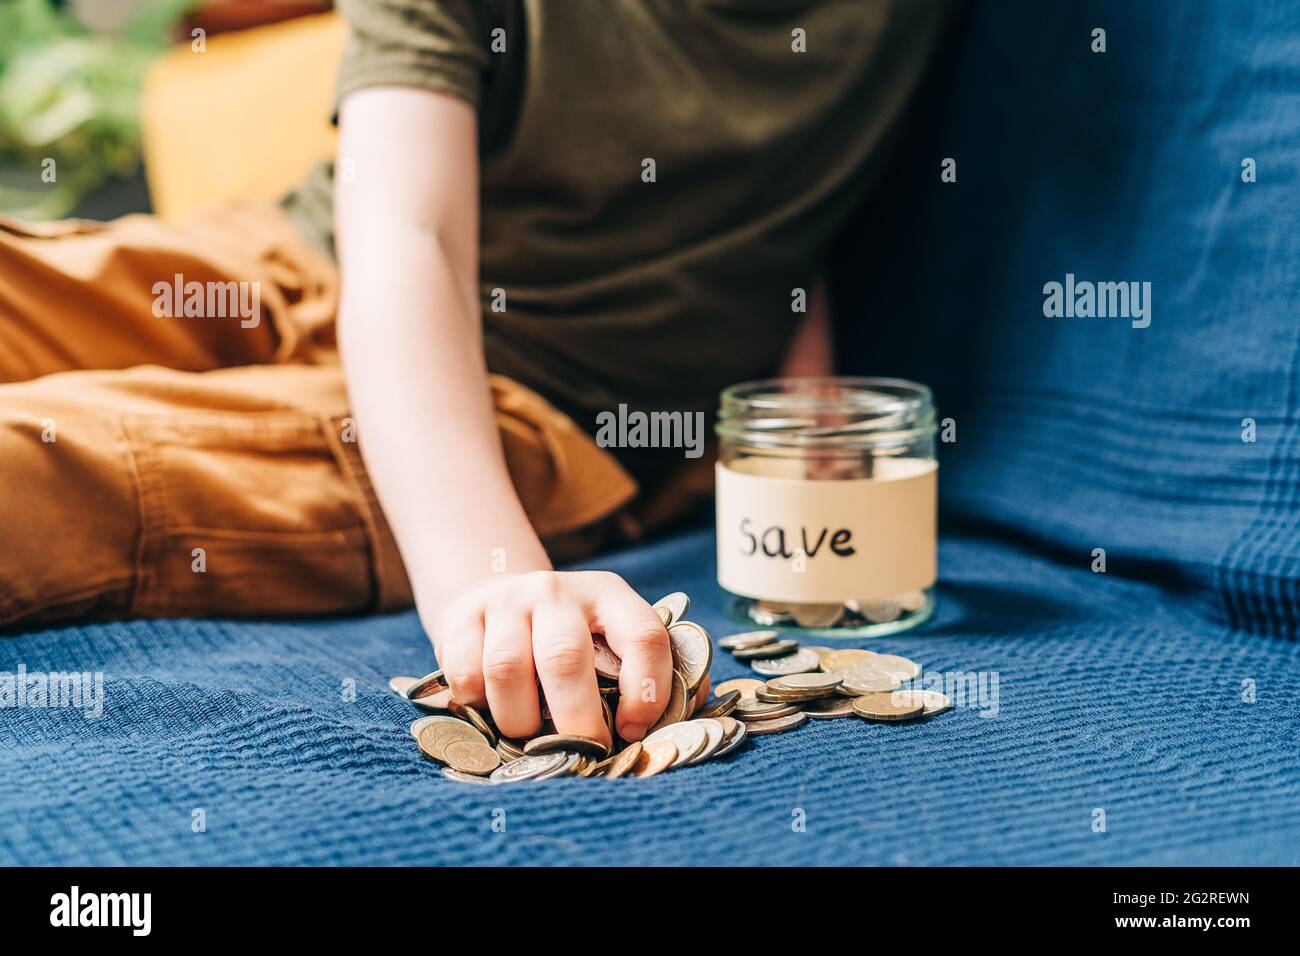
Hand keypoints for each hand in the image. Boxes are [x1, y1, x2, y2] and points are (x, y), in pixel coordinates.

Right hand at [429, 570, 678, 745]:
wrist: (499, 594)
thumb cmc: (571, 637)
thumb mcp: (612, 639)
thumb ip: (654, 675)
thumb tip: (683, 724)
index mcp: (610, 595)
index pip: (643, 636)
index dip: (647, 690)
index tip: (634, 730)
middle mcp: (558, 590)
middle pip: (565, 658)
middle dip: (576, 721)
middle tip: (582, 753)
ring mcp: (507, 600)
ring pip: (507, 668)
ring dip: (519, 720)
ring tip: (528, 735)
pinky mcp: (462, 615)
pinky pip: (465, 673)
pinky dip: (478, 705)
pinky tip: (491, 709)